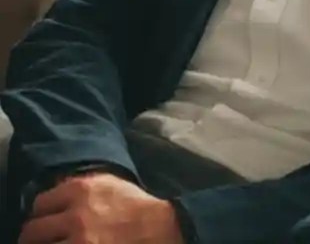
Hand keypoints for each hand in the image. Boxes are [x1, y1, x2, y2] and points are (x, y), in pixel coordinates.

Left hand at [19, 172, 181, 243]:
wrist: (163, 228)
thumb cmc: (140, 207)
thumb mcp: (111, 185)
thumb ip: (83, 187)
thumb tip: (58, 194)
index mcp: (80, 189)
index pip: (40, 203)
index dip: (43, 214)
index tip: (47, 221)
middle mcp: (74, 214)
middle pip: (33, 230)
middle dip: (36, 236)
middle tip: (44, 240)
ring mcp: (77, 240)